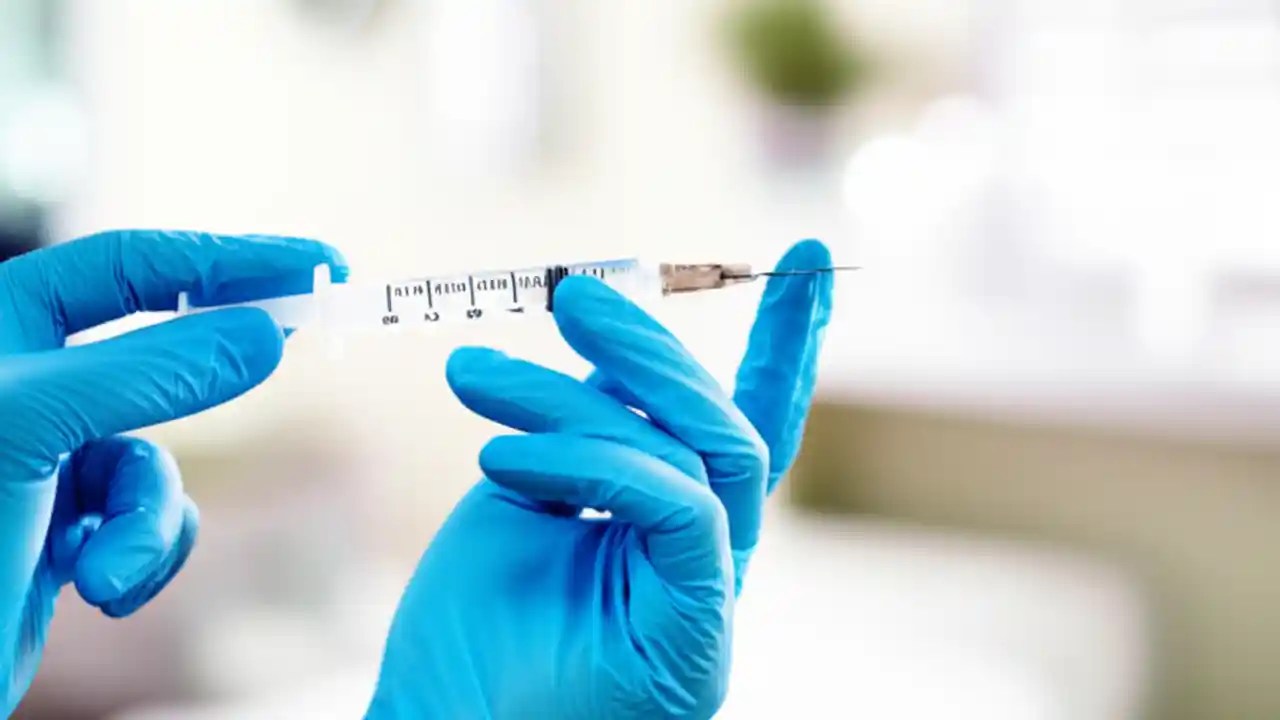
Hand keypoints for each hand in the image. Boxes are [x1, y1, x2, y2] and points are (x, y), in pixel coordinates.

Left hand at [0, 230, 345, 715]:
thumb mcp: (36, 424)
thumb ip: (152, 371)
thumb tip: (266, 336)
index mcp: (2, 327)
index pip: (132, 265)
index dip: (230, 258)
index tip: (318, 264)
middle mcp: (28, 384)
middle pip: (163, 351)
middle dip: (222, 364)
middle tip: (312, 330)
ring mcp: (52, 458)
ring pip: (160, 461)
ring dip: (146, 521)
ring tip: (102, 571)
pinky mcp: (71, 528)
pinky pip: (155, 523)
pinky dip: (143, 557)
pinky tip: (98, 591)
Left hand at [368, 240, 832, 718]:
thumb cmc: (471, 626)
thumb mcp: (529, 494)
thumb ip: (590, 429)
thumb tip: (622, 355)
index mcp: (677, 527)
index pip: (743, 423)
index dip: (781, 342)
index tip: (802, 257)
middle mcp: (707, 558)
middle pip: (726, 427)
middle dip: (654, 348)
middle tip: (571, 295)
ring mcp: (708, 600)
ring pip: (701, 457)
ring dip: (591, 397)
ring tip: (475, 377)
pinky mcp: (695, 634)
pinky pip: (682, 512)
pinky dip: (595, 466)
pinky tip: (503, 462)